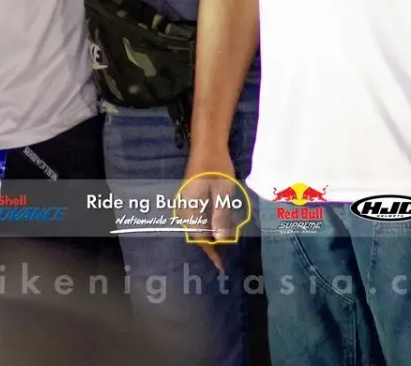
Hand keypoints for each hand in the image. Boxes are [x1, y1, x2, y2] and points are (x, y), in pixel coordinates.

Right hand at [179, 147, 242, 271]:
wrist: (207, 145)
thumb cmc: (216, 166)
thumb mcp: (223, 192)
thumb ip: (221, 216)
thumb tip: (220, 239)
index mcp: (191, 208)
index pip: (199, 237)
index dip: (211, 252)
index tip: (221, 265)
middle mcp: (185, 207)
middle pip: (197, 233)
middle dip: (210, 245)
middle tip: (225, 257)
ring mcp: (187, 202)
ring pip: (198, 225)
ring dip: (210, 235)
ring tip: (224, 244)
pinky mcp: (191, 197)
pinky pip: (199, 216)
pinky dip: (209, 224)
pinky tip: (220, 226)